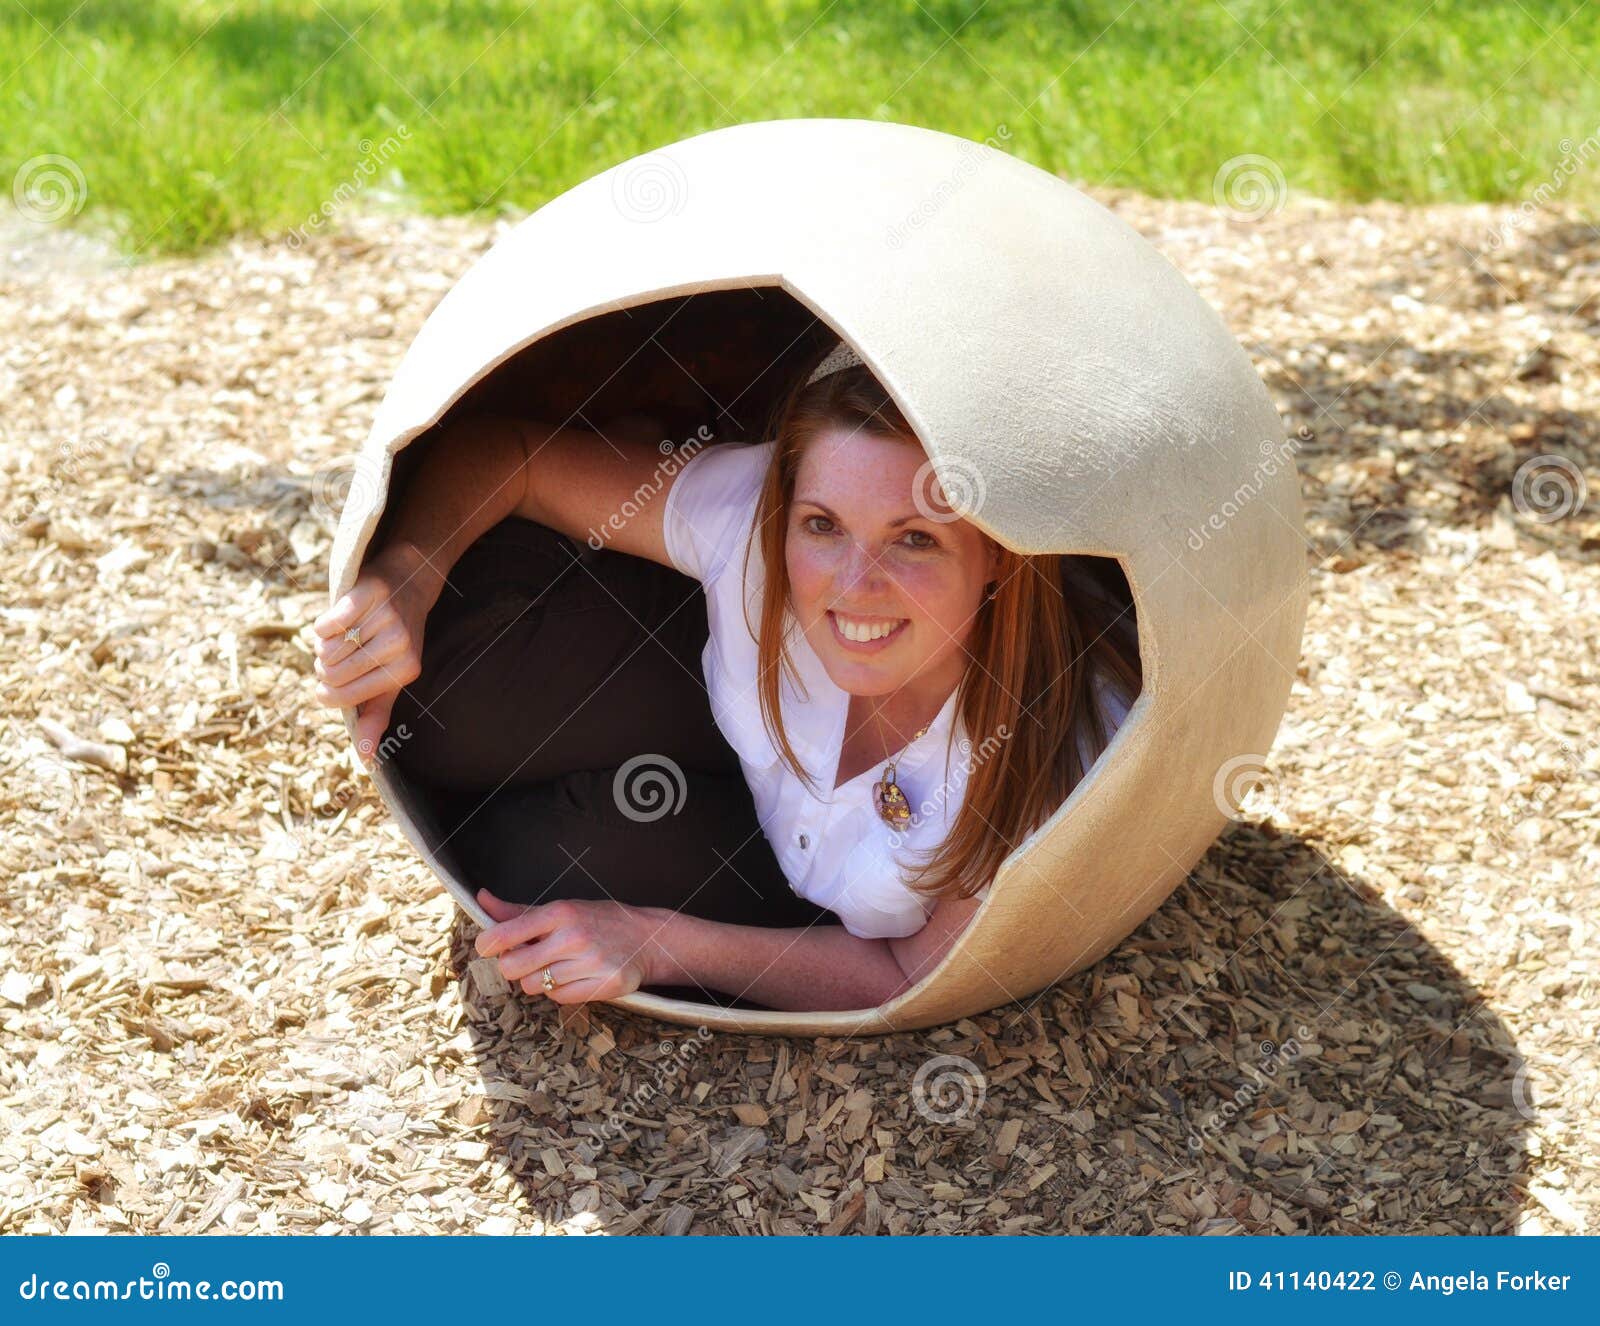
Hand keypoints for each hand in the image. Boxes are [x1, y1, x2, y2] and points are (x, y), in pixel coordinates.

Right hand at [311, 540, 439, 763]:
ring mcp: (385, 619)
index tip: (327, 684)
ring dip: (322, 645)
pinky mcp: (368, 594)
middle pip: (331, 672)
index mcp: (405, 671)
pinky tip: (339, 619)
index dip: (325, 692)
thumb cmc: (397, 638)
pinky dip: (322, 624)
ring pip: (325, 648)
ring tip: (341, 636)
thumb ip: (377, 715)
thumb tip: (367, 760)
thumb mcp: (391, 678)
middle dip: (323, 666)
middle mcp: (399, 646)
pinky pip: (325, 623)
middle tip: (336, 654)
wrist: (411, 582)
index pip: (343, 697)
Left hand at [473, 888, 654, 1003]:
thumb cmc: (598, 921)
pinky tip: (574, 976)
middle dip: (512, 966)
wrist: (648, 938)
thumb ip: (518, 911)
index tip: (488, 947)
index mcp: (560, 913)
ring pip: (534, 986)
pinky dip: (560, 991)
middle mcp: (574, 937)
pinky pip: (559, 999)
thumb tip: (482, 899)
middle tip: (526, 960)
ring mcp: (591, 962)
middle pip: (512, 967)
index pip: (504, 934)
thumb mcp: (561, 909)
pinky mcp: (605, 985)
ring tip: (557, 966)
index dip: (487, 945)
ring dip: (538, 980)